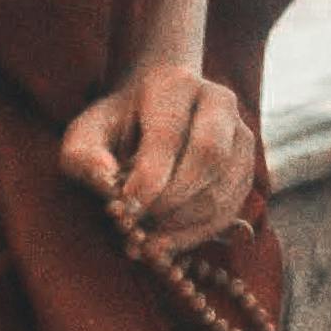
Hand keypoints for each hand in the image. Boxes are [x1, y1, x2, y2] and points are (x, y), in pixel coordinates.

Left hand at [59, 58, 258, 250]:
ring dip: (184, 223)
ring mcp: (240, 136)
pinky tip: (166, 245)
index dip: (149, 177)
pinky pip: (230, 210)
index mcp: (176, 84)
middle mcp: (219, 103)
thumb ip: (84, 156)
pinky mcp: (246, 170)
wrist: (149, 117)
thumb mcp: (85, 134)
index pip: (170, 134)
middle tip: (139, 226)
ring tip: (147, 241)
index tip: (126, 208)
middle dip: (171, 201)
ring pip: (224, 188)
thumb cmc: (114, 127)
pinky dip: (197, 235)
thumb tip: (107, 183)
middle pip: (209, 157)